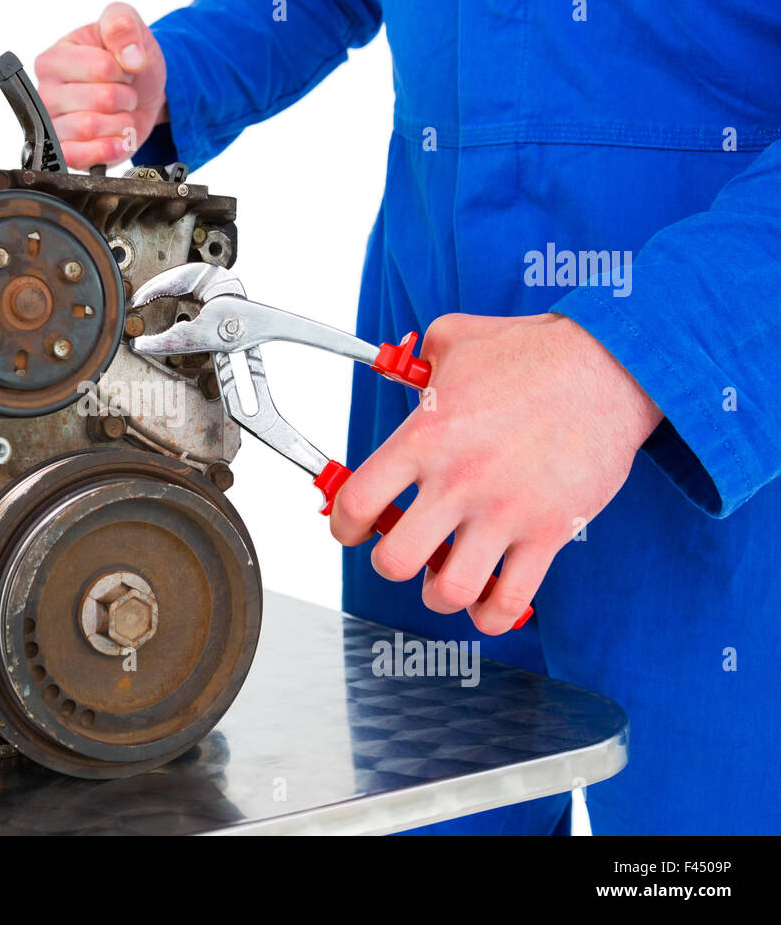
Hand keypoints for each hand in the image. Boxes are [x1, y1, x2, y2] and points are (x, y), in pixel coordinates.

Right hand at [35, 3, 167, 168]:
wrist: (138, 93)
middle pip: (100, 100)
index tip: (122, 68)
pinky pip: (81, 158)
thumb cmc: (124, 59)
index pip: (101, 68)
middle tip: (124, 93)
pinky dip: (109, 149)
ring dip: (121, 122)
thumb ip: (122, 24)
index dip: (123, 70)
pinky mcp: (65, 154)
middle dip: (125, 98)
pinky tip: (119, 139)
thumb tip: (130, 56)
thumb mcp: (127, 26)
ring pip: (92, 129)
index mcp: (53, 59)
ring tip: (119, 113)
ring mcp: (53, 126)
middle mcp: (45, 93)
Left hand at [329, 313, 663, 633]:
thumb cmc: (533, 351)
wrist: (610, 365)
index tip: (353, 529)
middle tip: (402, 551)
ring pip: (449, 591)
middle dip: (390, 564)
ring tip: (443, 576)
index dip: (344, 526)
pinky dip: (491, 615)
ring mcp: (505, 512)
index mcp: (424, 438)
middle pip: (395, 561)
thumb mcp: (455, 339)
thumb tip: (399, 370)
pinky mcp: (549, 533)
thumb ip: (416, 362)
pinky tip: (485, 600)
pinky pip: (511, 601)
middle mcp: (459, 481)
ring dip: (438, 594)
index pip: (357, 502)